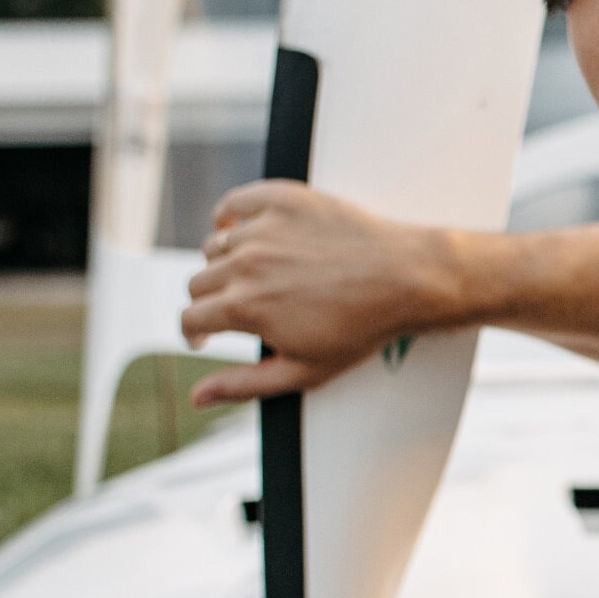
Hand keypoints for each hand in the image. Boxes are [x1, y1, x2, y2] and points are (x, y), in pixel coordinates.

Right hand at [182, 180, 462, 404]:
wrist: (408, 279)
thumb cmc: (362, 328)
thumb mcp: (304, 370)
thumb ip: (244, 384)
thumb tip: (198, 397)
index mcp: (244, 307)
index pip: (190, 319)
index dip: (194, 335)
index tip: (205, 338)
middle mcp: (245, 264)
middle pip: (199, 282)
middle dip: (210, 301)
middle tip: (235, 309)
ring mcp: (264, 228)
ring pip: (215, 245)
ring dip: (222, 262)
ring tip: (249, 275)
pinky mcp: (284, 200)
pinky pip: (236, 203)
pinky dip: (231, 215)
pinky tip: (241, 229)